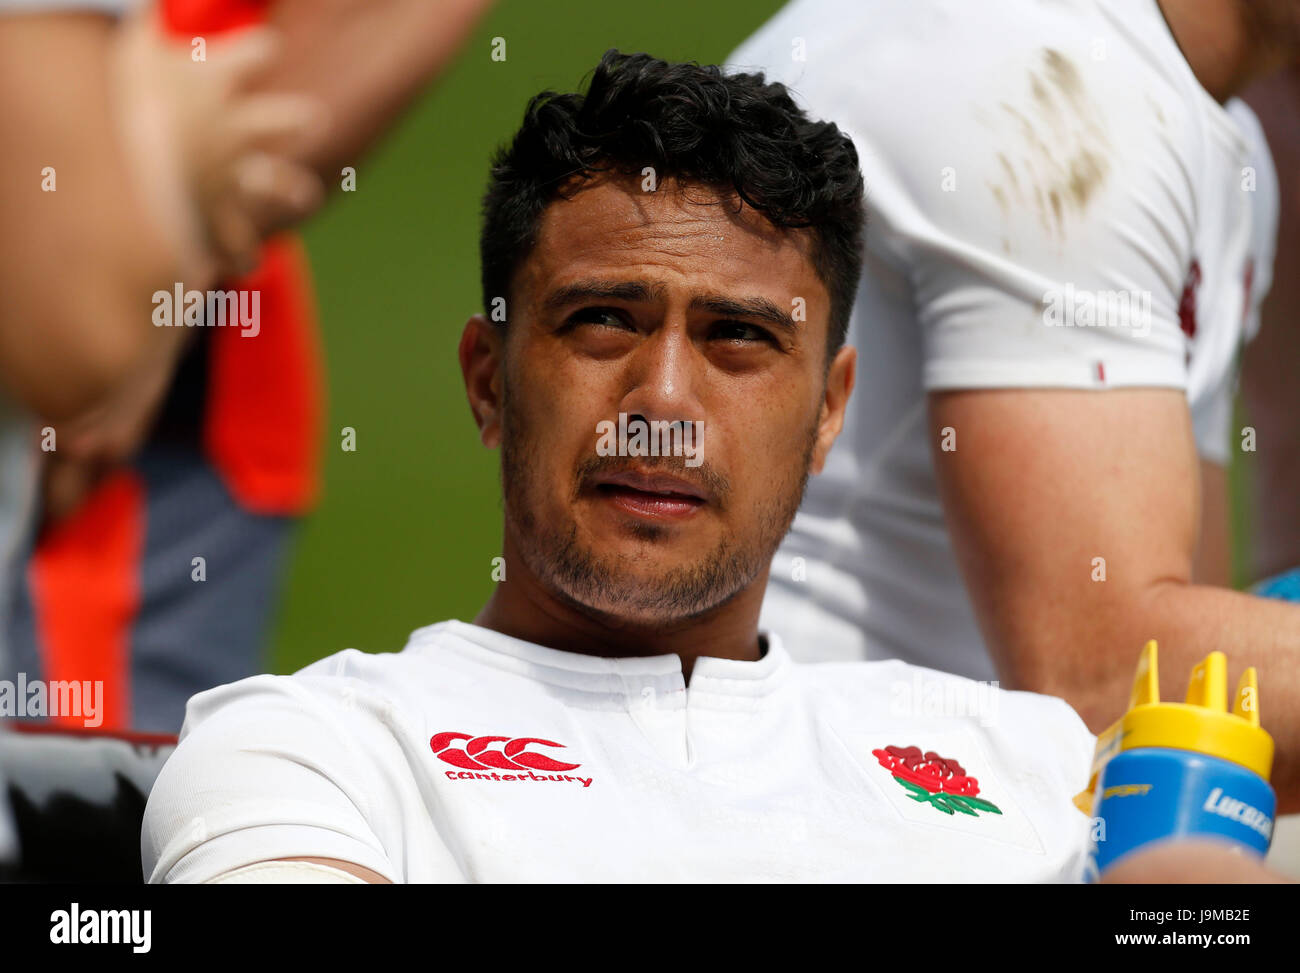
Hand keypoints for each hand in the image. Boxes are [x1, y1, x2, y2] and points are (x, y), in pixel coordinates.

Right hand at [108, 2, 327, 281]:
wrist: (128, 170)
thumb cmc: (121, 100)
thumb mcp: (135, 48)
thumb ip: (148, 22)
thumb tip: (149, 0)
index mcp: (216, 82)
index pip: (253, 53)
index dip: (258, 50)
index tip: (268, 48)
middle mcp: (235, 129)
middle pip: (280, 120)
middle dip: (295, 119)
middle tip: (315, 119)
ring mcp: (232, 176)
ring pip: (274, 184)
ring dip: (292, 189)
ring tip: (308, 196)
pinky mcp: (219, 219)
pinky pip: (236, 244)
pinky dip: (239, 255)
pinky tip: (246, 264)